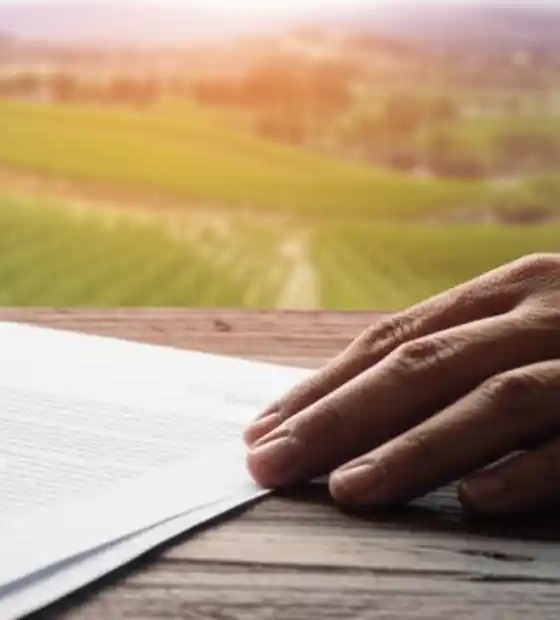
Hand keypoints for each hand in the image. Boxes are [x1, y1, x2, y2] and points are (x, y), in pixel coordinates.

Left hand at [244, 253, 559, 514]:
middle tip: (271, 464)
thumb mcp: (536, 329)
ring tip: (347, 489)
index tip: (260, 432)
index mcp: (512, 291)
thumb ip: (461, 357)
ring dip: (414, 447)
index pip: (397, 340)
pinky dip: (524, 470)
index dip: (324, 387)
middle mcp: (546, 316)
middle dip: (339, 418)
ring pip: (495, 399)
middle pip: (424, 365)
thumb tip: (343, 408)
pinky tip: (473, 499)